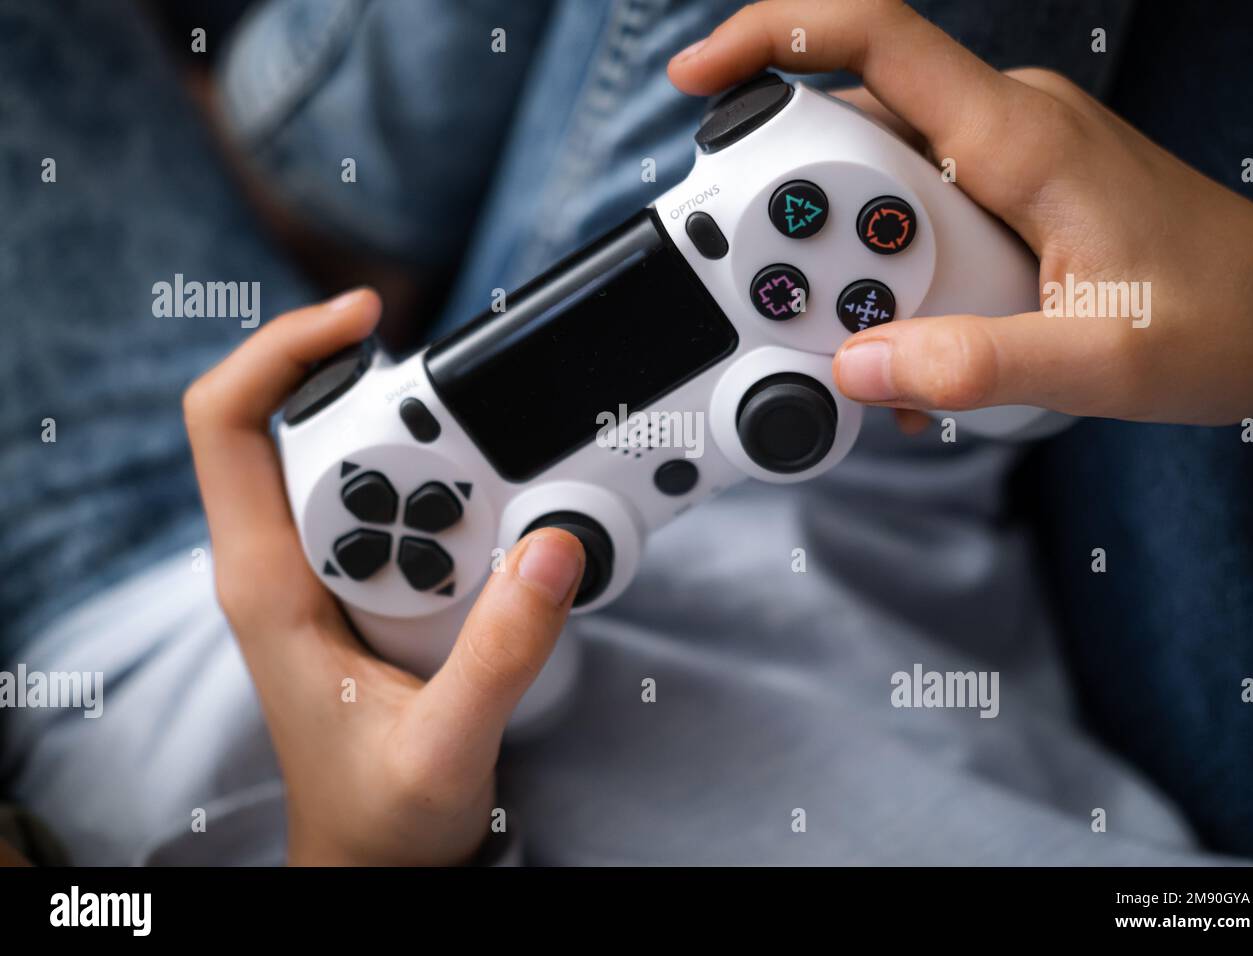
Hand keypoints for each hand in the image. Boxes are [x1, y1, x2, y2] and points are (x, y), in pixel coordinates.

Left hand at [183, 289, 584, 864]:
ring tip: (508, 500)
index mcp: (268, 585)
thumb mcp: (446, 745)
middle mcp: (287, 562)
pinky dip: (466, 500)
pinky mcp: (371, 584)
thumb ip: (501, 653)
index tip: (365, 318)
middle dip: (401, 411)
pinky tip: (511, 526)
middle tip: (479, 431)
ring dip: (446, 464)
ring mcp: (328, 570)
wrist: (375, 858)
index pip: (232, 425)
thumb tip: (555, 546)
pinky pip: (414, 508)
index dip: (284, 350)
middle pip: (317, 422)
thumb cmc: (381, 816)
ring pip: (374, 463)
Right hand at [669, 0, 1252, 425]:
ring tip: (884, 340)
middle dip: (806, 216)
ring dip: (853, 261)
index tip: (697, 76)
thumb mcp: (1100, 362)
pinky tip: (912, 341)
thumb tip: (859, 368)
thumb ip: (974, 366)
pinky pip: (913, 212)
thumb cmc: (1219, 319)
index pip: (876, 38)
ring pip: (876, 182)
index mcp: (1019, 137)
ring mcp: (1003, 155)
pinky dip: (889, 273)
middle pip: (852, 129)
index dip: (772, 35)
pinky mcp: (1005, 188)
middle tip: (815, 301)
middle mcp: (1002, 126)